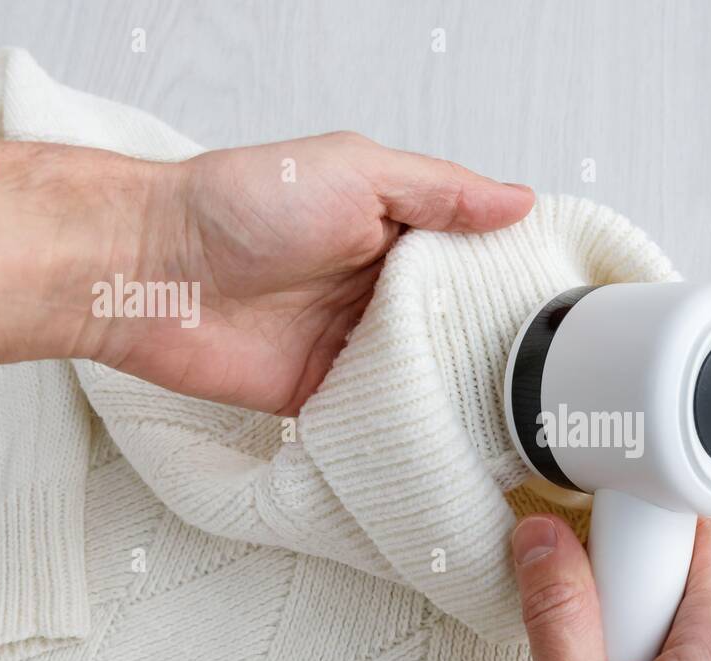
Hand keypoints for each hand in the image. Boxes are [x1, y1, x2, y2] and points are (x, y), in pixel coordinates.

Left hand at [0, 134, 533, 414]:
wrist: (151, 270)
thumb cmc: (241, 205)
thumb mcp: (356, 171)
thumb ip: (439, 190)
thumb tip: (518, 200)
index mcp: (396, 232)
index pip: (475, 261)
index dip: (514, 284)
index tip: (559, 312)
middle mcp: (379, 290)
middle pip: (456, 327)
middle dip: (493, 350)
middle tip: (546, 379)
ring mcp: (353, 344)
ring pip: (425, 377)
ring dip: (455, 393)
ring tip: (510, 419)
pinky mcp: (323, 393)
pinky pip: (379, 417)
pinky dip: (406, 427)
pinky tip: (445, 439)